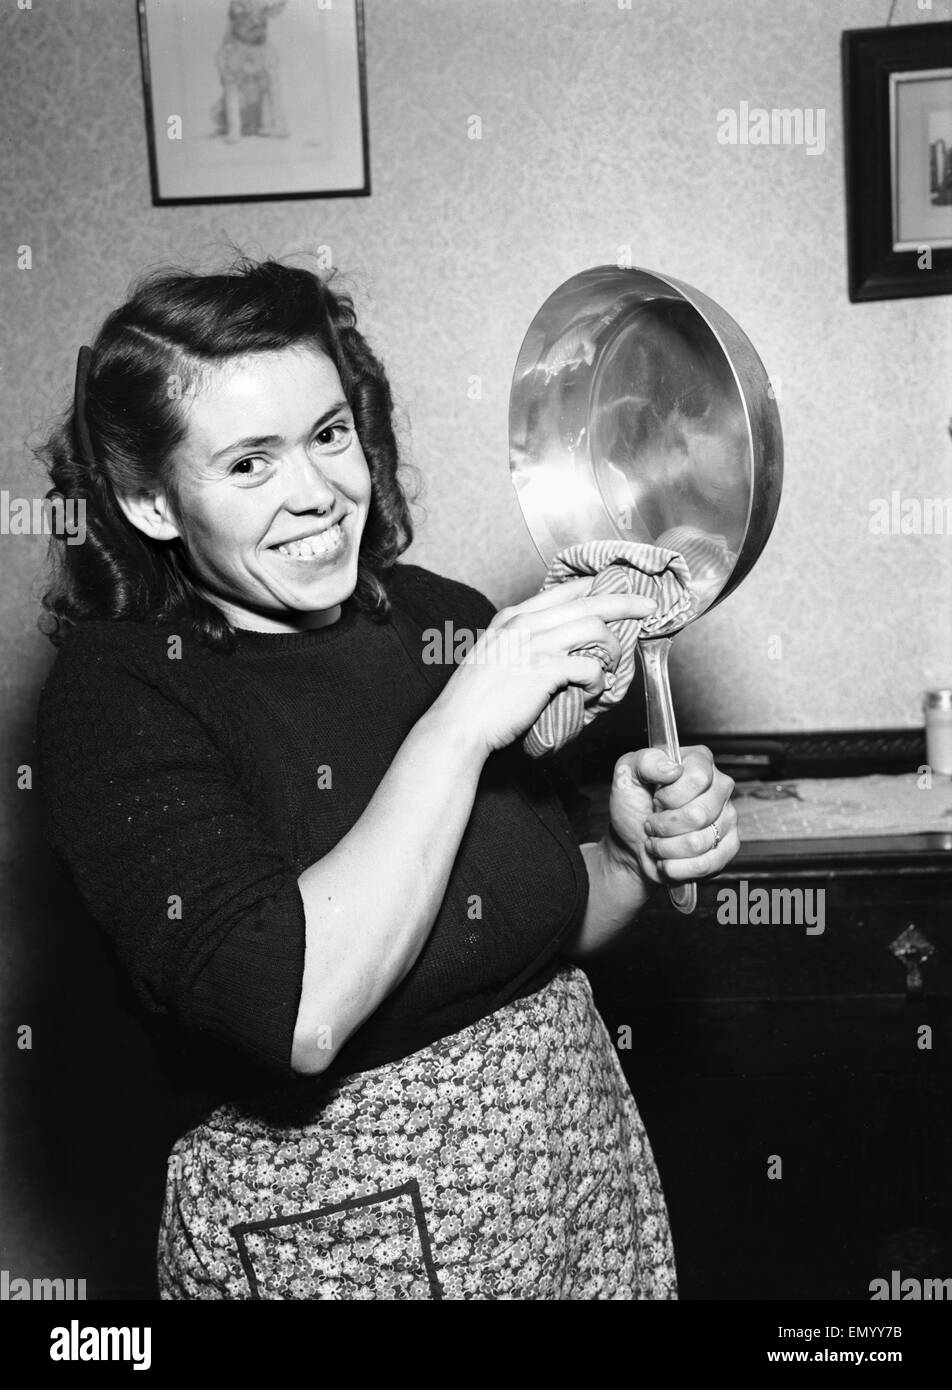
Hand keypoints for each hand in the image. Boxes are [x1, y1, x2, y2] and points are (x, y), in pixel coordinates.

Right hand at [433, 578, 657, 756]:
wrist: (458, 724)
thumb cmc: (475, 699)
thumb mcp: (493, 655)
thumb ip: (520, 643)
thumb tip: (556, 646)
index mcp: (513, 617)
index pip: (564, 590)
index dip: (597, 587)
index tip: (619, 589)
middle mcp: (525, 623)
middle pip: (588, 601)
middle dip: (624, 602)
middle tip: (649, 607)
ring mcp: (535, 644)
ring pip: (594, 628)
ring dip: (612, 649)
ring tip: (612, 667)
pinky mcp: (544, 670)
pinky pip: (589, 666)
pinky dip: (598, 680)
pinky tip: (593, 692)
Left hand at [605, 745, 738, 887]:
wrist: (632, 844)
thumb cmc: (632, 807)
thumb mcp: (626, 775)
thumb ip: (645, 762)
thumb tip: (672, 768)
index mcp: (698, 761)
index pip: (698, 778)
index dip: (670, 795)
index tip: (655, 798)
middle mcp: (719, 787)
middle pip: (698, 814)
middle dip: (664, 825)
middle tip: (652, 823)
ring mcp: (727, 817)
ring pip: (699, 842)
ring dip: (666, 847)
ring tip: (657, 841)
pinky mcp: (728, 847)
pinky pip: (707, 863)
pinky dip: (677, 866)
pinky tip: (668, 859)